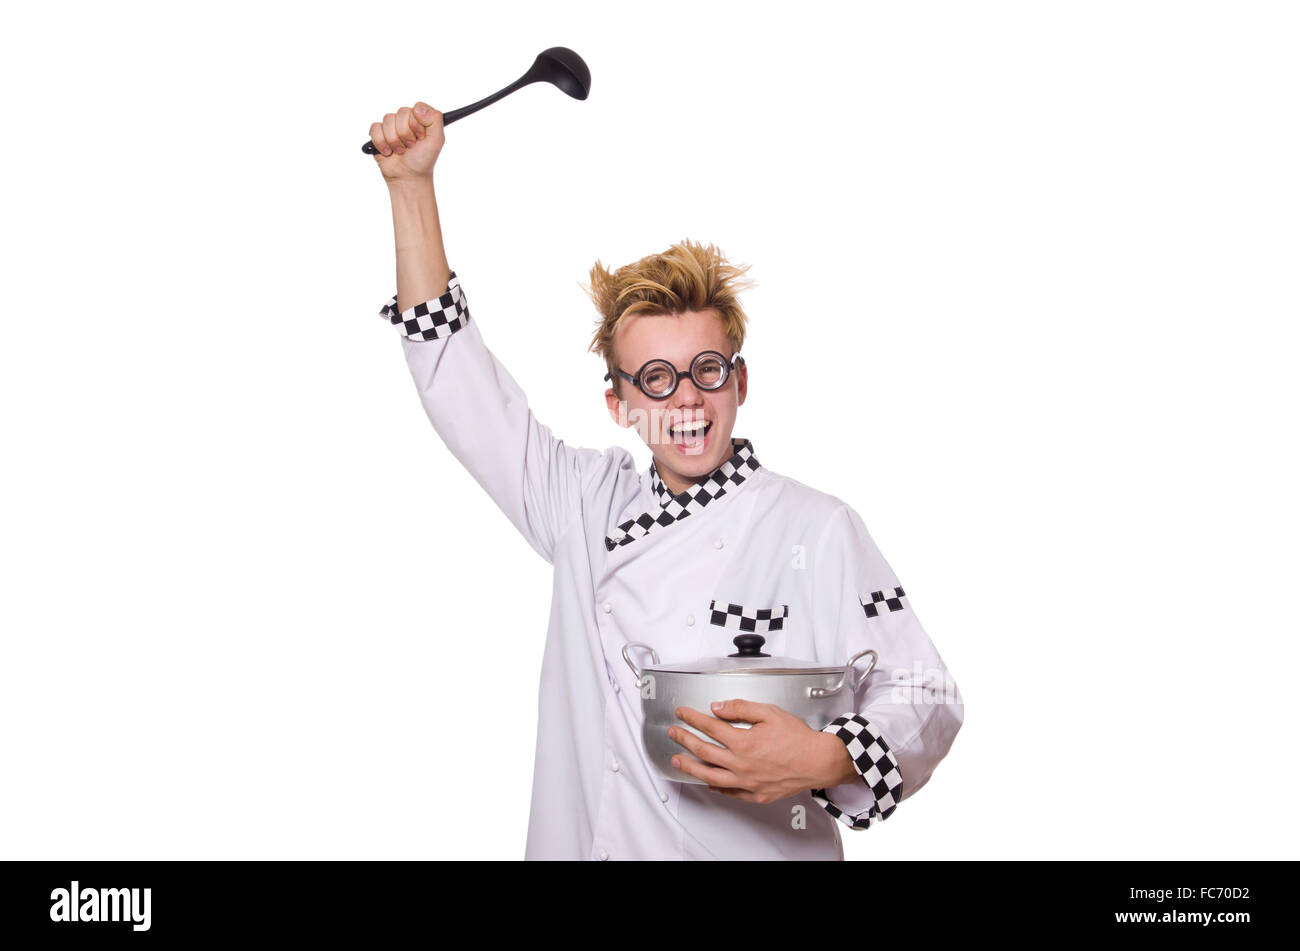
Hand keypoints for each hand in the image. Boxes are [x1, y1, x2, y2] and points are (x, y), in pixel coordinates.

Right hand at [368, 102, 444, 183]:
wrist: (408, 177)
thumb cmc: (423, 160)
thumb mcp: (437, 140)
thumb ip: (434, 120)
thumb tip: (418, 108)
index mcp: (421, 118)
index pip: (416, 108)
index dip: (417, 124)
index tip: (421, 137)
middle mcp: (406, 120)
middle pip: (401, 113)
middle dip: (406, 134)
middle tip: (410, 146)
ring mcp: (392, 126)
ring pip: (388, 120)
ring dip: (394, 140)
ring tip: (400, 150)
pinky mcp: (379, 133)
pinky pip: (375, 128)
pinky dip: (381, 143)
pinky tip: (388, 151)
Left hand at [668, 700, 857, 803]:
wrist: (818, 761)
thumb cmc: (798, 738)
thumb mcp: (769, 713)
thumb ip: (741, 708)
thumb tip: (718, 708)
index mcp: (744, 742)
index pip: (710, 727)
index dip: (692, 719)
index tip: (682, 713)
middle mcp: (741, 764)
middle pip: (704, 751)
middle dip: (685, 740)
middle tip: (673, 733)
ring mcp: (747, 782)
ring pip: (710, 776)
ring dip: (690, 767)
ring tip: (677, 761)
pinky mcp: (755, 794)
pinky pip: (730, 793)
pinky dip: (716, 787)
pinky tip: (708, 782)